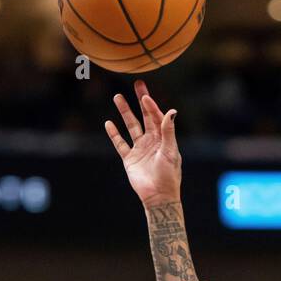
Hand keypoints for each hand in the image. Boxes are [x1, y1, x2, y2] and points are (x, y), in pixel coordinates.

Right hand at [105, 79, 181, 204]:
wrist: (158, 196)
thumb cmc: (169, 175)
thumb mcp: (170, 151)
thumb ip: (168, 131)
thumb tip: (171, 111)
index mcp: (163, 138)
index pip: (156, 117)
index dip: (151, 105)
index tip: (145, 95)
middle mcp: (151, 140)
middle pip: (144, 116)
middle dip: (140, 100)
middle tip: (137, 84)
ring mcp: (140, 149)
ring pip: (130, 126)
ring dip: (125, 112)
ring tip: (117, 97)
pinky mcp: (130, 159)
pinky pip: (120, 144)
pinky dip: (114, 134)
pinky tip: (108, 123)